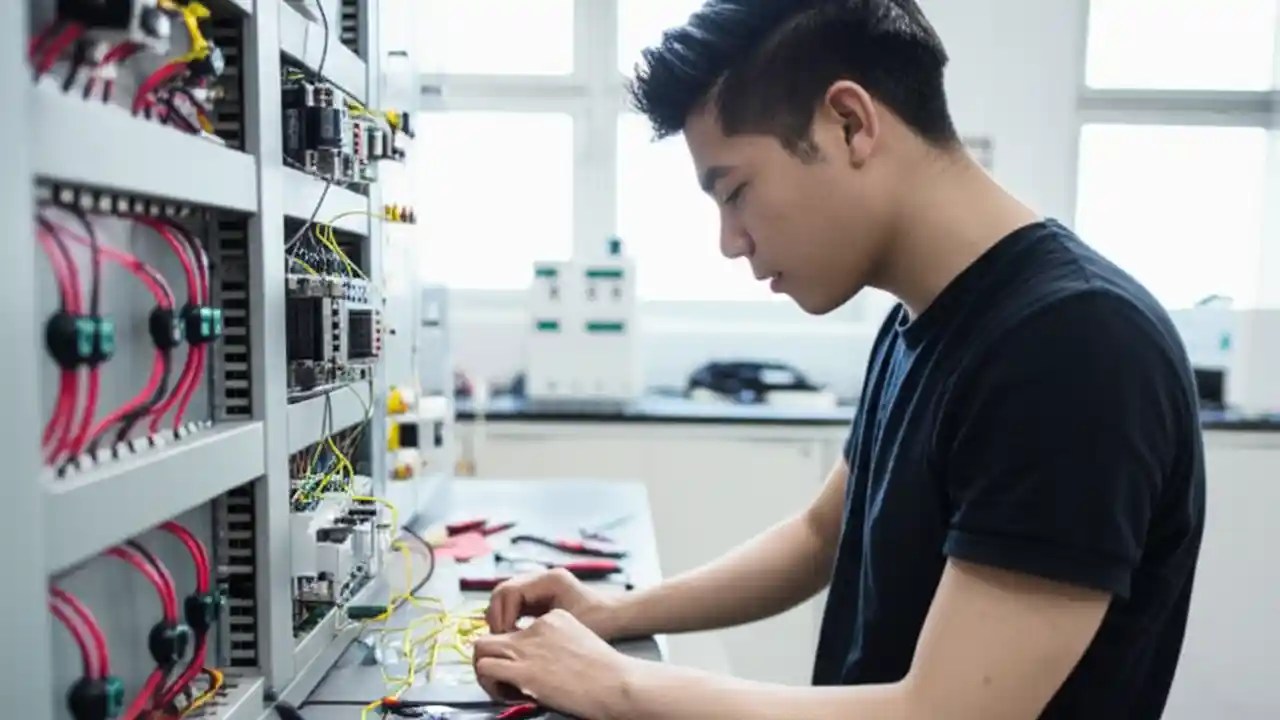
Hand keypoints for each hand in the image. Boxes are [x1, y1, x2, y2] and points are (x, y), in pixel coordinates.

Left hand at [474, 609, 631, 719]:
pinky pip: (486, 668)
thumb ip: (556, 646)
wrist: (616, 683)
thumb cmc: (607, 672)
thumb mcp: (580, 642)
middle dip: (490, 655)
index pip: (516, 629)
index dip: (513, 650)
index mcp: (553, 618)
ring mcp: (528, 648)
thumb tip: (540, 665)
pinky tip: (508, 694)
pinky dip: (489, 683)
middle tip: (500, 676)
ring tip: (501, 687)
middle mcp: (537, 627)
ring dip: (485, 669)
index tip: (522, 668)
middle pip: (493, 633)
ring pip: (480, 648)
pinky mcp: (524, 670)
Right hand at [486, 568, 621, 637]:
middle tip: (501, 641)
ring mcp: (539, 585)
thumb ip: (539, 631)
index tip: (506, 639)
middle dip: (496, 616)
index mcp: (549, 580)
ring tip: (508, 640)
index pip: (509, 591)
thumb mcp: (570, 626)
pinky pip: (514, 604)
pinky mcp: (539, 595)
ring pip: (505, 597)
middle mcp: (541, 577)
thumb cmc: (600, 621)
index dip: (501, 616)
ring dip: (501, 618)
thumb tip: (509, 642)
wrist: (616, 616)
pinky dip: (510, 619)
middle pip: (502, 591)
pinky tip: (516, 637)